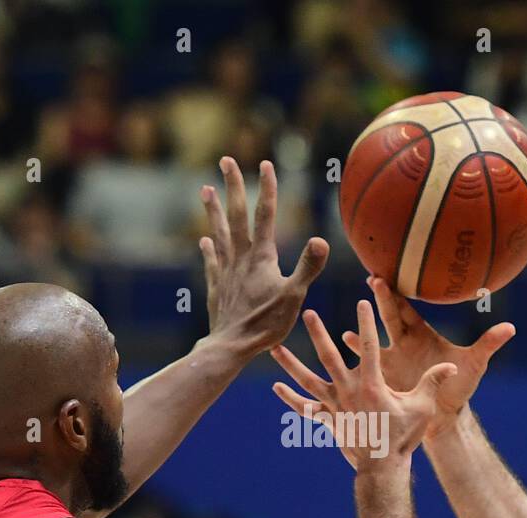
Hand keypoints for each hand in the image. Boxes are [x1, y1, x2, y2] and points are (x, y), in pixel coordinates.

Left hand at [199, 157, 329, 357]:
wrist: (230, 347)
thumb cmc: (265, 325)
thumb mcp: (294, 296)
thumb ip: (308, 267)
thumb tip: (322, 240)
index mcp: (262, 258)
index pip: (265, 215)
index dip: (267, 188)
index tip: (265, 163)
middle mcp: (241, 259)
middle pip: (236, 215)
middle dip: (232, 186)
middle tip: (225, 161)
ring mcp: (226, 272)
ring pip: (219, 233)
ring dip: (213, 211)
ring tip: (205, 190)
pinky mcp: (217, 288)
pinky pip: (212, 262)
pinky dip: (208, 248)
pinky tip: (204, 240)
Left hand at [271, 302, 457, 470]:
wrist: (383, 468)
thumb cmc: (404, 437)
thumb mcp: (422, 408)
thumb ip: (433, 383)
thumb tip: (452, 365)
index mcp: (371, 385)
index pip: (369, 346)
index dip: (367, 322)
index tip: (363, 300)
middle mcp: (348, 392)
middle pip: (329, 357)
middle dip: (318, 334)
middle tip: (307, 313)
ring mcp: (335, 406)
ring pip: (308, 380)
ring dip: (290, 363)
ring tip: (274, 348)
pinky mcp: (328, 420)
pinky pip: (305, 409)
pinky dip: (291, 398)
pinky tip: (277, 387)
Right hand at [341, 277, 514, 439]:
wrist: (446, 414)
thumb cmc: (461, 386)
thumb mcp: (475, 364)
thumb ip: (488, 344)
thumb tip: (511, 327)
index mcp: (421, 335)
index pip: (407, 310)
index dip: (397, 293)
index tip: (386, 276)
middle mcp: (403, 343)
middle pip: (388, 317)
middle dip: (379, 299)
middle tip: (370, 278)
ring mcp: (391, 360)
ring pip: (372, 341)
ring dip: (360, 333)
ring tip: (345, 327)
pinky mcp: (383, 378)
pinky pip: (366, 366)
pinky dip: (354, 359)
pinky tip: (341, 350)